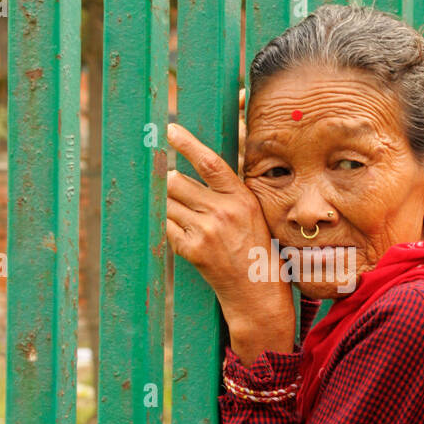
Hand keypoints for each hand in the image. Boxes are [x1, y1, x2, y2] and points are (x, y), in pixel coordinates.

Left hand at [166, 123, 295, 363]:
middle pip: (177, 182)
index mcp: (241, 198)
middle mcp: (223, 212)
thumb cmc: (256, 250)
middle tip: (179, 192)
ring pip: (168, 203)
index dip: (187, 143)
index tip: (171, 129)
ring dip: (169, 206)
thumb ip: (227, 192)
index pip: (209, 162)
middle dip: (171, 184)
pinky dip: (170, 227)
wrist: (257, 293)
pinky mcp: (192, 250)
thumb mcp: (253, 214)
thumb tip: (191, 171)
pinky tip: (186, 235)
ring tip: (187, 218)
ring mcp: (205, 232)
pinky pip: (167, 227)